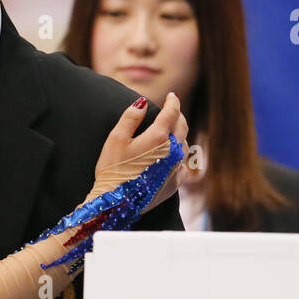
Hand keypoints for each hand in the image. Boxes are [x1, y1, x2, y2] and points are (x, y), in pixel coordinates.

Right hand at [96, 92, 188, 209]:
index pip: (172, 113)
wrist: (116, 202)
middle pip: (182, 127)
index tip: (172, 95)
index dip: (173, 101)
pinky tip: (173, 157)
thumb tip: (143, 102)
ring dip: (179, 135)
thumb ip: (131, 117)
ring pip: (185, 145)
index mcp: (158, 138)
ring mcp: (176, 169)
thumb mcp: (115, 138)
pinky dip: (179, 157)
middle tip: (173, 109)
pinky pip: (183, 165)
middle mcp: (172, 152)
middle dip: (178, 115)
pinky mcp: (175, 184)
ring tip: (172, 132)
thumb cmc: (113, 169)